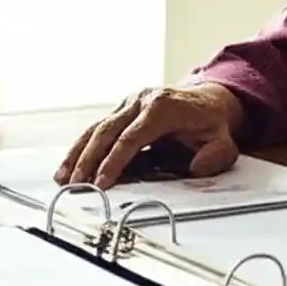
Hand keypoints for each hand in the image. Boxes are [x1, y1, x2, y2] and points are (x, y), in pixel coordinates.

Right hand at [55, 84, 242, 189]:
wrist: (207, 100)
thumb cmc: (211, 124)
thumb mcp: (224, 141)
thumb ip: (215, 155)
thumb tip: (197, 166)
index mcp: (163, 107)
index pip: (132, 136)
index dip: (115, 161)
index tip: (102, 182)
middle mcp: (141, 100)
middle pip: (107, 131)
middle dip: (89, 160)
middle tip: (76, 185)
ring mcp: (128, 103)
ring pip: (96, 128)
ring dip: (77, 154)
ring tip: (62, 178)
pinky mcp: (120, 110)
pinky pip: (96, 129)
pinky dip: (81, 147)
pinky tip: (68, 166)